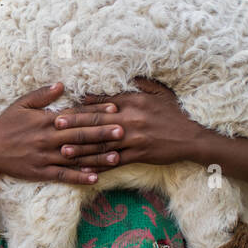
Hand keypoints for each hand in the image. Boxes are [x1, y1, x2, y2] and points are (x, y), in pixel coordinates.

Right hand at [0, 83, 124, 184]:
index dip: (96, 113)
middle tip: (125, 131)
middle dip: (103, 134)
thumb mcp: (21, 104)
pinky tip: (95, 178)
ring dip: (97, 157)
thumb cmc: (6, 124)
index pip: (75, 115)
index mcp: (45, 120)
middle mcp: (47, 139)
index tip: (115, 110)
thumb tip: (61, 84)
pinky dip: (79, 177)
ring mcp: (45, 157)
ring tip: (118, 157)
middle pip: (80, 136)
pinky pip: (63, 176)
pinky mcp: (41, 172)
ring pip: (75, 157)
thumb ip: (42, 95)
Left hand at [54, 78, 203, 167]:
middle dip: (75, 124)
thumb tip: (120, 79)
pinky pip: (115, 161)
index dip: (83, 106)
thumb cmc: (173, 114)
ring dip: (81, 148)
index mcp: (134, 101)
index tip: (65, 106)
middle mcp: (132, 119)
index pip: (104, 102)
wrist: (191, 138)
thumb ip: (138, 85)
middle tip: (55, 125)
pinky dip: (99, 165)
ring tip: (63, 150)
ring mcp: (135, 139)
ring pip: (103, 143)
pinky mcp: (139, 155)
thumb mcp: (158, 93)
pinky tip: (85, 168)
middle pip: (98, 121)